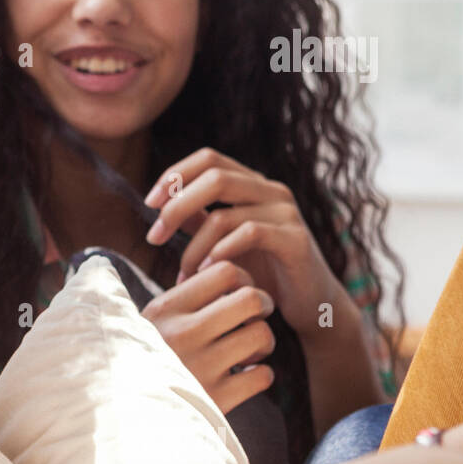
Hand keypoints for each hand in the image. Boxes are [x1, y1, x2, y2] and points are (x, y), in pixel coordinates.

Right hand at [141, 259, 276, 412]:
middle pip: (252, 299)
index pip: (225, 272)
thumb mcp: (143, 324)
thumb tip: (163, 269)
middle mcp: (183, 333)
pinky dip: (259, 375)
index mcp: (166, 309)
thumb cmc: (142, 362)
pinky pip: (262, 376)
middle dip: (262, 306)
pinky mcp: (216, 399)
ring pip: (262, 335)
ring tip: (247, 351)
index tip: (236, 293)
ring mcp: (201, 367)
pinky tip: (243, 377)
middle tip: (253, 317)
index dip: (242, 279)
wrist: (124, 413)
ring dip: (263, 343)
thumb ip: (172, 299)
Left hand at [144, 147, 340, 336]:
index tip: (149, 204)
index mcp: (252, 185)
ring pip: (225, 215)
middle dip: (176, 207)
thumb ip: (200, 220)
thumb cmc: (264, 272)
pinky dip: (221, 252)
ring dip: (194, 246)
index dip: (175, 175)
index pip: (209, 158)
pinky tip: (207, 270)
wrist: (312, 305)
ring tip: (184, 272)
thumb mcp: (224, 241)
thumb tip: (161, 204)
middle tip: (154, 238)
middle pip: (214, 177)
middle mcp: (271, 191)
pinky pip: (250, 234)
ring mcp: (287, 213)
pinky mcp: (296, 239)